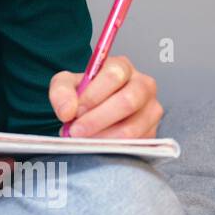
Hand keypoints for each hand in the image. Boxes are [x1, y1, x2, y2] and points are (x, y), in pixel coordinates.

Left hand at [49, 55, 163, 138]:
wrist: (94, 111)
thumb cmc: (85, 93)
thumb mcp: (66, 84)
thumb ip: (61, 92)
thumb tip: (67, 112)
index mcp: (122, 67)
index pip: (113, 76)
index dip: (92, 96)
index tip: (74, 111)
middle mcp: (143, 85)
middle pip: (127, 102)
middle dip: (97, 119)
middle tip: (76, 131)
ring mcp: (152, 110)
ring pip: (132, 127)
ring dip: (103, 137)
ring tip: (83, 140)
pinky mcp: (152, 132)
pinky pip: (135, 144)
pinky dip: (113, 148)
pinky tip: (97, 146)